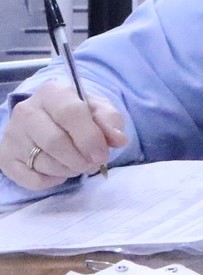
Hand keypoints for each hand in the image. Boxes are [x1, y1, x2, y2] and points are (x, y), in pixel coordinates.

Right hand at [0, 80, 127, 189]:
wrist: (52, 119)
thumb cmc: (80, 114)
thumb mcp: (100, 111)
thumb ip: (110, 122)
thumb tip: (119, 140)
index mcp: (53, 93)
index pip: (70, 114)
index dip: (89, 138)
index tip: (102, 154)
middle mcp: (26, 110)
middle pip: (54, 142)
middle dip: (80, 159)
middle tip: (93, 164)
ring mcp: (12, 134)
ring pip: (43, 162)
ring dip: (69, 170)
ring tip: (80, 165)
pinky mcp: (5, 157)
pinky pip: (31, 179)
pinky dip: (52, 180)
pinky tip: (60, 171)